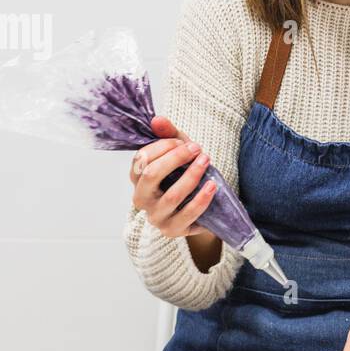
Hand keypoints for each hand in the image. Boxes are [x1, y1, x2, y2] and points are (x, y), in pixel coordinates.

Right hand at [130, 116, 216, 238]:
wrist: (201, 207)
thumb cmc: (184, 175)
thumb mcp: (178, 152)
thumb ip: (168, 135)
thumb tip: (157, 120)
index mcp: (137, 178)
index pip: (142, 158)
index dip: (163, 146)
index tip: (183, 142)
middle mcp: (141, 198)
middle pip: (152, 175)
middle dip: (176, 158)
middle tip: (197, 149)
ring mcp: (156, 216)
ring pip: (172, 195)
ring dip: (192, 176)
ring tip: (206, 162)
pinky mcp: (173, 230)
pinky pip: (188, 214)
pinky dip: (202, 198)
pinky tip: (212, 186)